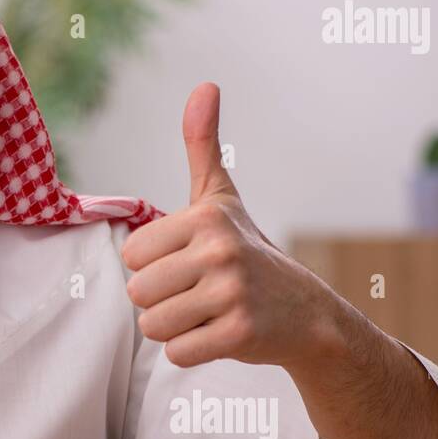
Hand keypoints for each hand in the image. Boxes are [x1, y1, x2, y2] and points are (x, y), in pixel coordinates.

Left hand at [120, 82, 347, 369]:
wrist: (307, 314)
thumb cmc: (249, 252)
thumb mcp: (222, 198)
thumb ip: (203, 145)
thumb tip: (205, 85)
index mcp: (205, 218)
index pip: (130, 255)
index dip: (151, 266)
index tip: (186, 263)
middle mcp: (219, 252)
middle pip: (137, 293)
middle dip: (160, 300)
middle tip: (197, 292)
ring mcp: (232, 294)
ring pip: (153, 326)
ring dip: (174, 328)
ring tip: (206, 312)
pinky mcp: (239, 335)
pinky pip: (178, 353)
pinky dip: (193, 350)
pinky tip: (220, 334)